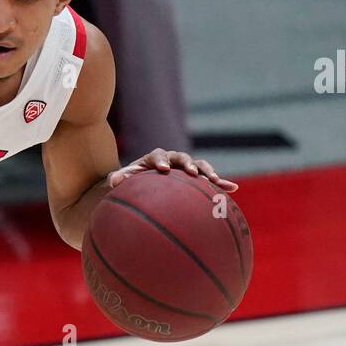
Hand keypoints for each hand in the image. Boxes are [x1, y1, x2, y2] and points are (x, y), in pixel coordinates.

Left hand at [107, 148, 238, 191]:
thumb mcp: (121, 180)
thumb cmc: (130, 182)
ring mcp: (185, 168)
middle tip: (191, 173)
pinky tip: (232, 189)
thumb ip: (118, 178)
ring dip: (207, 172)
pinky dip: (220, 183)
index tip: (162, 170)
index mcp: (154, 158)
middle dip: (188, 164)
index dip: (160, 161)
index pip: (157, 156)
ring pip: (199, 165)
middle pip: (182, 157)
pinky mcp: (195, 178)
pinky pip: (209, 180)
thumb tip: (114, 181)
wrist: (142, 183)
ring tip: (215, 181)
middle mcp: (171, 160)